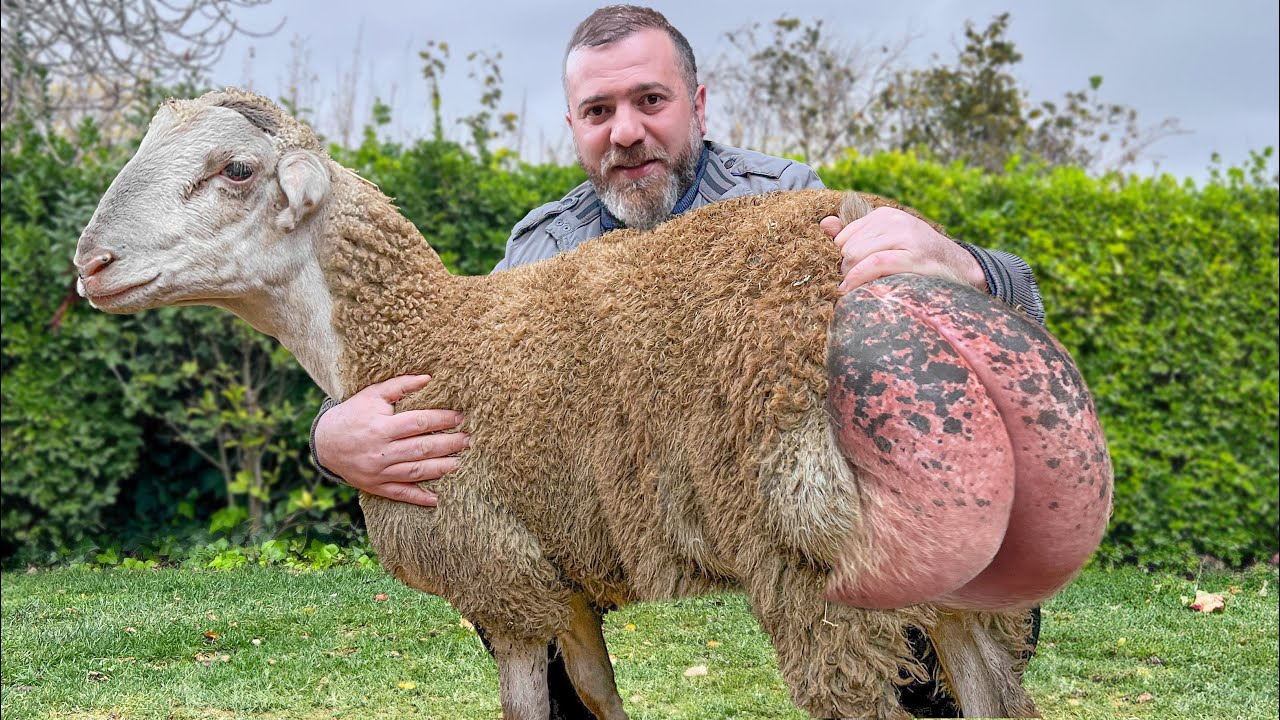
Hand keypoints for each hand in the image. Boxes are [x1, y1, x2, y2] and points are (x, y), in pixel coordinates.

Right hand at [314, 374, 468, 506]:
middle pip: (421, 448)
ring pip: (415, 472)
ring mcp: (378, 472)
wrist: (324, 443)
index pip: (418, 423)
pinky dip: (419, 498)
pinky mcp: (376, 486)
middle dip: (448, 444)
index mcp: (381, 427)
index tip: (459, 417)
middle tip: (468, 440)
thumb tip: (428, 378)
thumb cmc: (352, 414)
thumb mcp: (372, 395)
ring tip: (460, 462)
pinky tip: (437, 499)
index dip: (441, 420)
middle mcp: (380, 451)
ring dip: (441, 469)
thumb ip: (400, 386)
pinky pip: (400, 494)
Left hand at [820, 207, 985, 293]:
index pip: (843, 236)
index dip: (837, 258)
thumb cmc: (917, 259)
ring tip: (849, 290)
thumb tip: (823, 225)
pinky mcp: (914, 256)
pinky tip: (849, 290)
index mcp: (884, 215)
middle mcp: (894, 220)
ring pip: (857, 254)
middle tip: (845, 285)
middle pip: (847, 246)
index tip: (839, 275)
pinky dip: (858, 277)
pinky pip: (875, 264)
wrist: (959, 267)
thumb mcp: (886, 243)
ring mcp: (906, 236)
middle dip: (843, 269)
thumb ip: (854, 235)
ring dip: (849, 276)